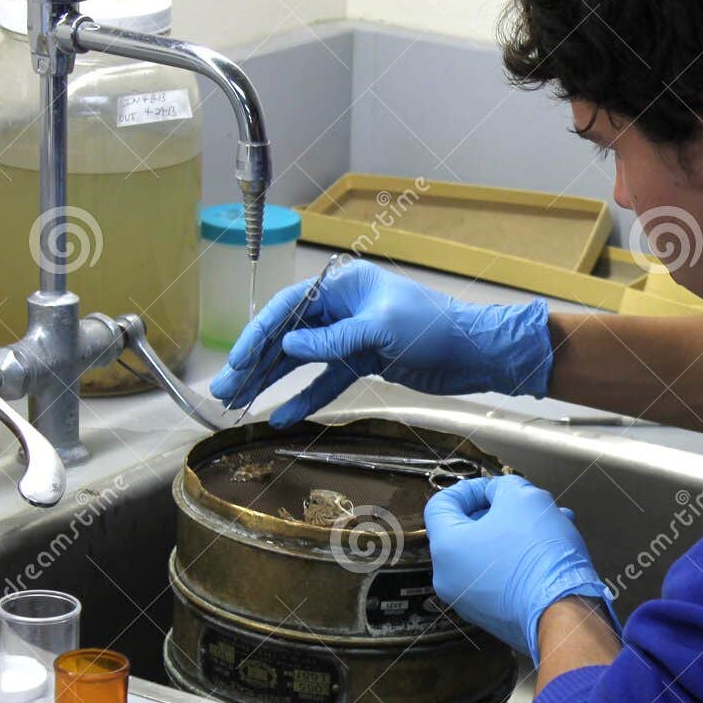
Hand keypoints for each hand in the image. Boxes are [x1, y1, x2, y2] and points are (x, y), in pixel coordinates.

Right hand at [208, 261, 552, 427]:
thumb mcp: (383, 330)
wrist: (476, 352)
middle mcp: (342, 307)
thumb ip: (334, 339)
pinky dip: (306, 398)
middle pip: (288, 334)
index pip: (289, 307)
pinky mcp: (362, 361)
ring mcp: (350, 335)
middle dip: (256, 362)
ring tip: (240, 404)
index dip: (258, 334)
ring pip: (301, 359)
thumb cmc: (437, 328)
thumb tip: (289, 343)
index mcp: (344, 286)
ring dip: (272, 382)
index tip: (238, 362)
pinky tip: (283, 417)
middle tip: (226, 390)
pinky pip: (326, 379)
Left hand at [423, 475, 614, 661]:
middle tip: (528, 503)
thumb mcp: (522, 499)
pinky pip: (502, 575)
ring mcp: (472, 600)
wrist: (562, 613)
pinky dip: (521, 558)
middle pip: (469, 530)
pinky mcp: (495, 614)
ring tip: (552, 521)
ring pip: (491, 552)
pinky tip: (551, 547)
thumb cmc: (537, 557)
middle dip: (502, 510)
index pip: (441, 504)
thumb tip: (498, 493)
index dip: (469, 488)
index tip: (494, 486)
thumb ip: (502, 487)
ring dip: (518, 532)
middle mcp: (451, 579)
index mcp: (446, 548)